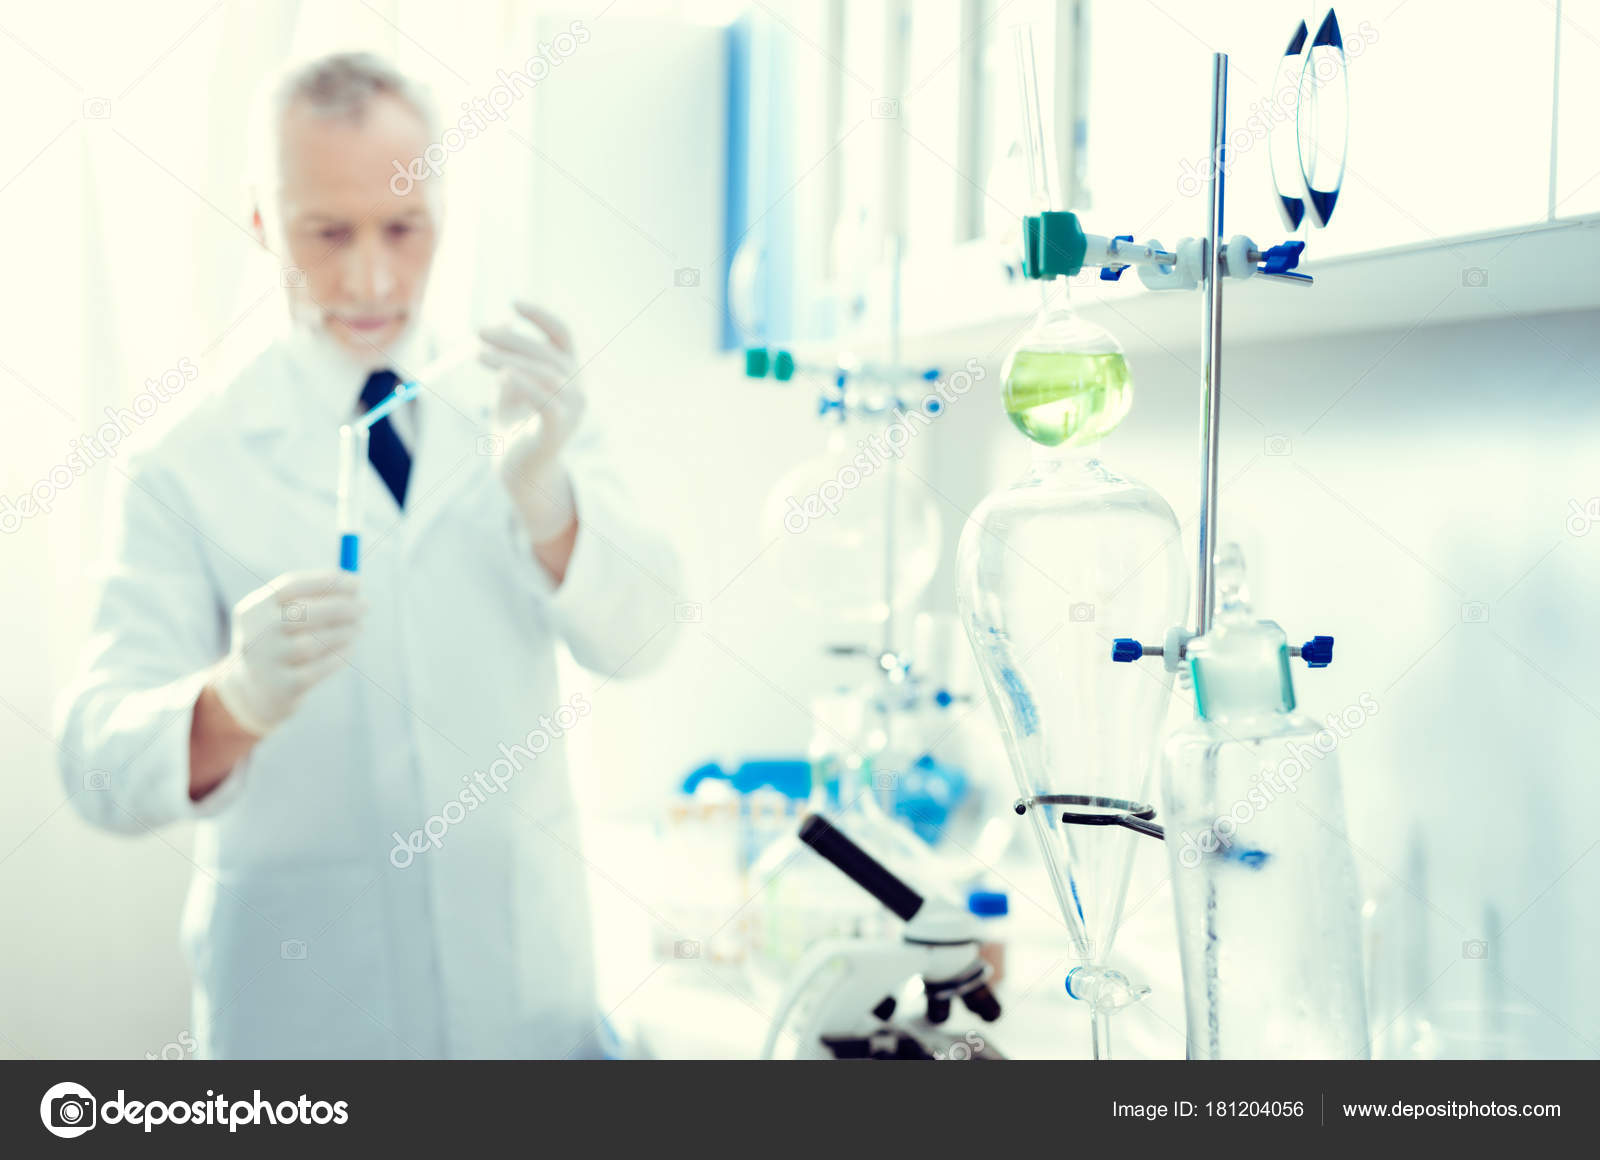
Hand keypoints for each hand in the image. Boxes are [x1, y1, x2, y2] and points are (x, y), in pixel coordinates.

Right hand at [209, 571, 365, 736]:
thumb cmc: (280, 643)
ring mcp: (267, 663)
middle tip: (365, 605)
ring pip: (312, 643)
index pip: (291, 586)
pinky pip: (319, 668)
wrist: (254, 693)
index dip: (328, 582)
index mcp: (254, 609)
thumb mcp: (282, 617)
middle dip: (341, 606)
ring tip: (358, 627)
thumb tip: (354, 583)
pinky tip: (349, 648)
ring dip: (343, 632)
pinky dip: (339, 655)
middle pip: (302, 613)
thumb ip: (314, 597)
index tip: (357, 582)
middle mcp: (256, 634)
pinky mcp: (283, 687)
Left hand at [479, 302, 585, 542]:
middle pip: (545, 351)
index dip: (539, 317)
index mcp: (568, 373)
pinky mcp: (559, 429)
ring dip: (509, 359)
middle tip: (477, 333)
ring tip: (477, 354)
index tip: (512, 303)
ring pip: (543, 373)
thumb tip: (496, 331)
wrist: (518, 470)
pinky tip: (502, 375)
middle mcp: (576, 389)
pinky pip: (544, 401)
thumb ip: (507, 362)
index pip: (561, 334)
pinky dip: (524, 385)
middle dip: (510, 339)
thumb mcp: (508, 387)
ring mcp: (572, 410)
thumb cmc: (514, 427)